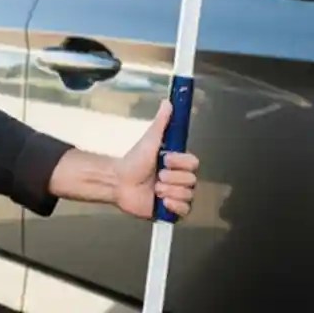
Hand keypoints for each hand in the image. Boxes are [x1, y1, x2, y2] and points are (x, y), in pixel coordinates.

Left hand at [113, 101, 200, 219]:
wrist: (120, 182)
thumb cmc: (134, 161)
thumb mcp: (150, 139)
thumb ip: (161, 122)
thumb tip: (168, 102)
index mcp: (178, 163)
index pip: (194, 164)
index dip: (180, 163)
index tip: (165, 159)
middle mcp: (180, 179)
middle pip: (191, 181)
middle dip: (172, 178)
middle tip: (157, 176)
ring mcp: (176, 195)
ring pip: (188, 195)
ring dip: (169, 191)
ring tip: (155, 189)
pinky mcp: (171, 211)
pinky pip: (185, 211)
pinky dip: (174, 206)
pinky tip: (162, 202)